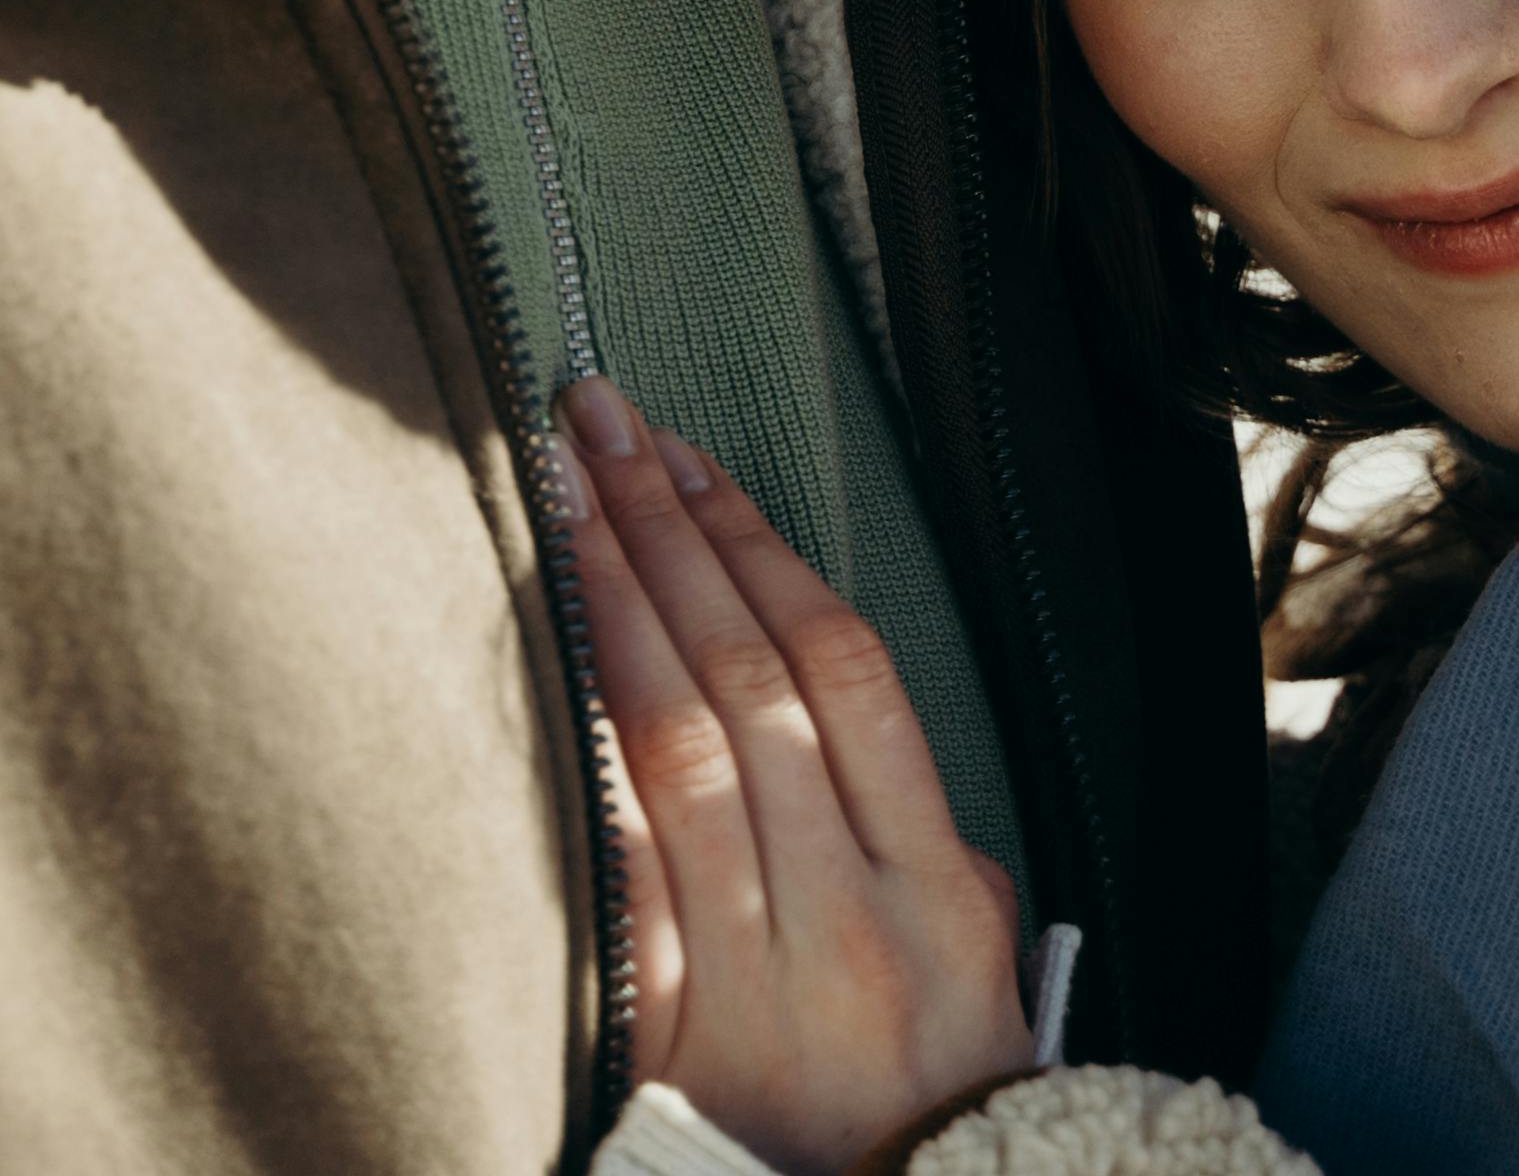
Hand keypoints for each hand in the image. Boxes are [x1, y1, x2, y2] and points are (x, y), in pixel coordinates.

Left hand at [557, 374, 1035, 1175]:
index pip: (838, 668)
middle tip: (594, 426)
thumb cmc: (941, 1091)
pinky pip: (615, 875)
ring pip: (673, 754)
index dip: (755, 545)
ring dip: (608, 608)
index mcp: (934, 883)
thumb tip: (834, 699)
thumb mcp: (982, 952)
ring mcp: (757, 974)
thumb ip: (924, 826)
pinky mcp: (673, 1035)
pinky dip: (578, 761)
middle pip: (744, 679)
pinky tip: (536, 667)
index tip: (686, 456)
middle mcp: (848, 914)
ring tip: (554, 500)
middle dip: (663, 533)